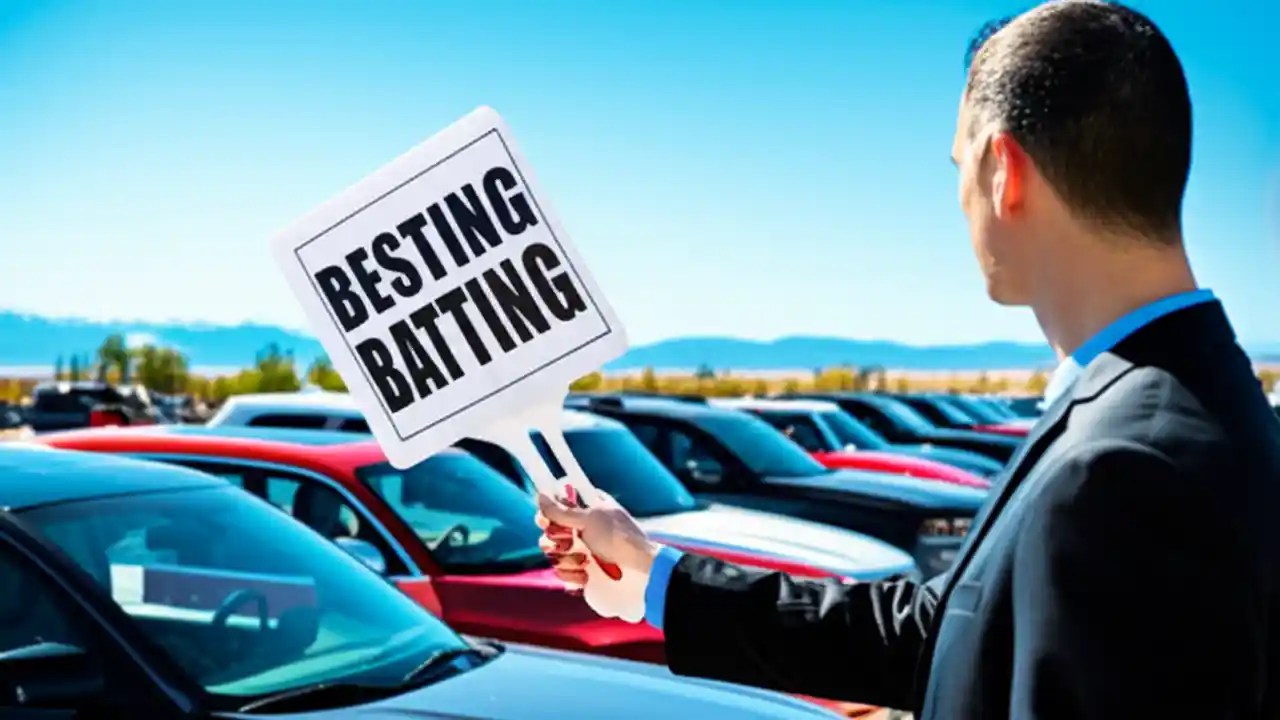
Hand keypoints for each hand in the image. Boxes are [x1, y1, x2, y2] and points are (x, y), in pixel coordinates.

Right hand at [535, 489, 659, 587]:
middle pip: (550, 532)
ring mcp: (583, 549)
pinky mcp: (584, 570)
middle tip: (569, 544)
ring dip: (566, 560)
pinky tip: (584, 578)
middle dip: (556, 542)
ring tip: (585, 563)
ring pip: (555, 554)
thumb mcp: (589, 520)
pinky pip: (564, 572)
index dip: (547, 515)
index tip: (546, 522)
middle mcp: (583, 527)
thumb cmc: (619, 537)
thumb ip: (561, 511)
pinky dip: (571, 576)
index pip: (556, 506)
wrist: (642, 570)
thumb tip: (539, 495)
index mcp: (587, 508)